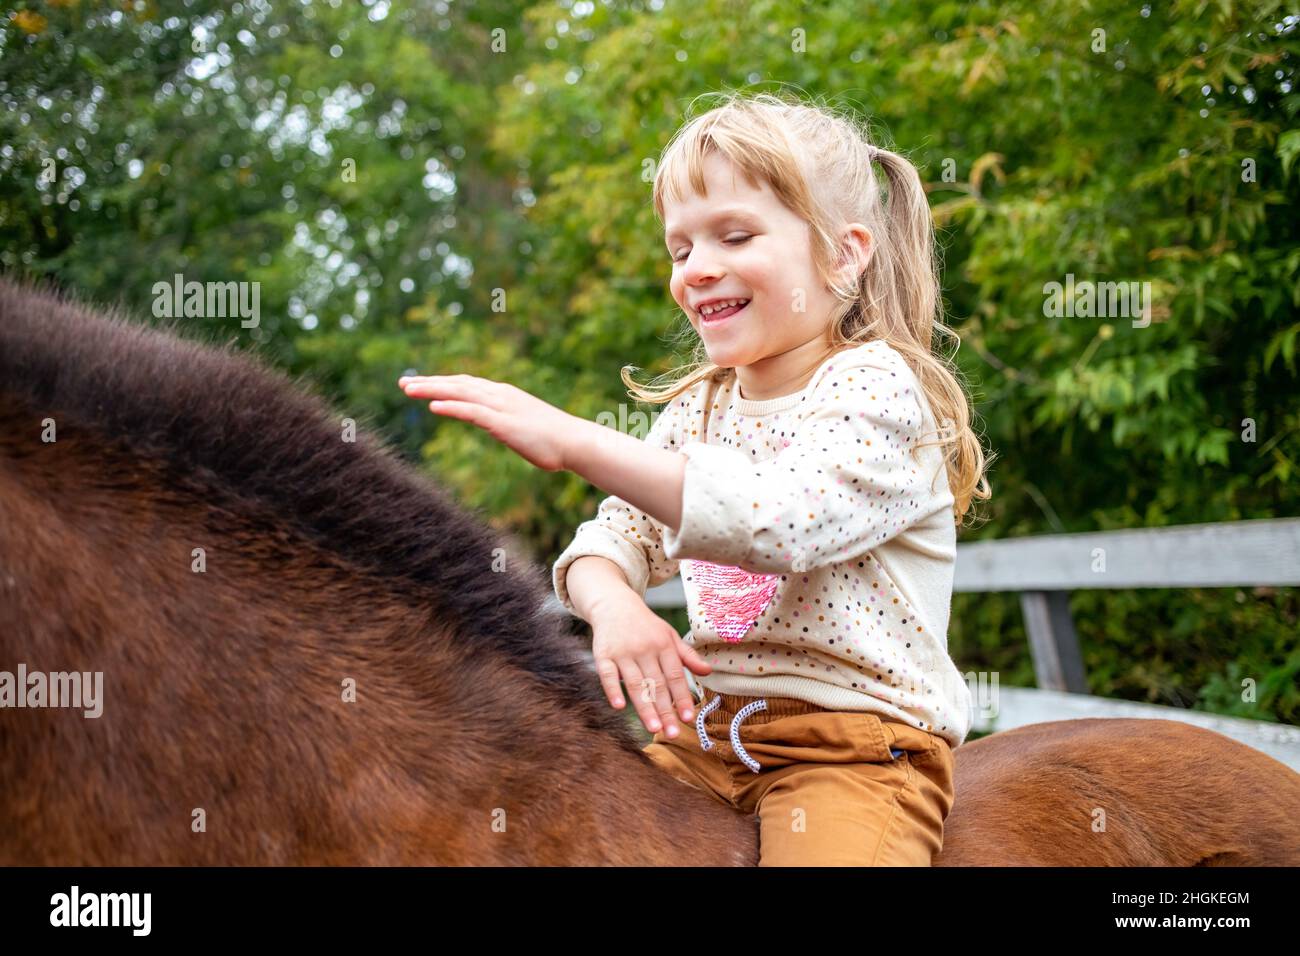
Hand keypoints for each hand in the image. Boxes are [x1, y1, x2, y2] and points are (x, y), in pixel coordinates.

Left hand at [398, 373, 577, 471]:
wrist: (574, 442)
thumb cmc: (553, 439)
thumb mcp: (522, 426)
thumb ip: (505, 422)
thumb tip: (497, 426)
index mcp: (503, 395)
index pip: (466, 384)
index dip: (442, 382)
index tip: (420, 383)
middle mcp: (499, 395)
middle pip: (457, 384)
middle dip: (429, 382)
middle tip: (402, 383)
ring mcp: (501, 407)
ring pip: (460, 393)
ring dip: (433, 389)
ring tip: (409, 390)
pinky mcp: (503, 422)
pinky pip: (472, 412)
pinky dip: (452, 406)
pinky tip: (433, 406)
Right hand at [588, 592, 710, 739]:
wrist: (614, 604)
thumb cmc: (645, 625)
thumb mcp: (669, 635)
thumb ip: (687, 656)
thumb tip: (708, 671)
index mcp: (664, 645)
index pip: (675, 676)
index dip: (682, 697)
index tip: (688, 717)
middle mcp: (644, 649)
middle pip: (656, 684)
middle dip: (665, 710)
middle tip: (672, 733)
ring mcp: (623, 652)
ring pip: (634, 683)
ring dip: (644, 707)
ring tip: (654, 728)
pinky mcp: (603, 654)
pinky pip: (607, 674)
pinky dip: (612, 690)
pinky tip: (619, 707)